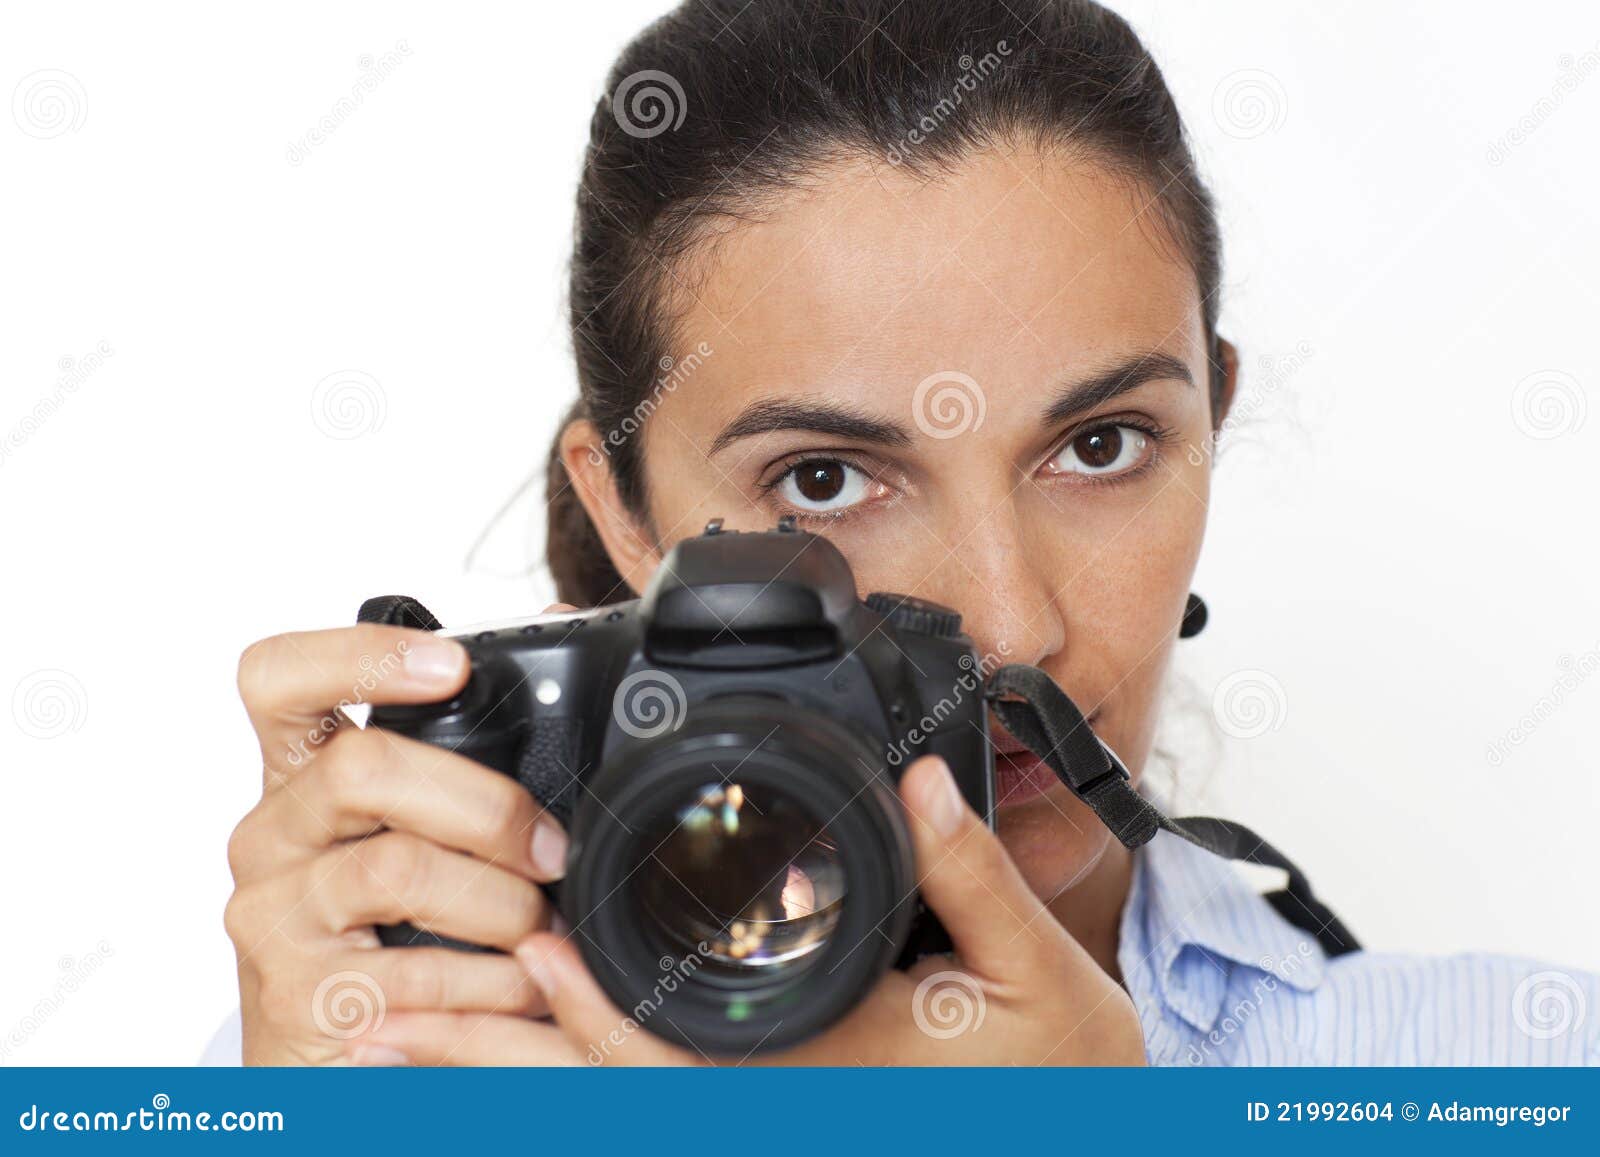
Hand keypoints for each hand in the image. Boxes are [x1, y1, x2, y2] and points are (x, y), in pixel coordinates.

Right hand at [224, 608, 574, 1064]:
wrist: (338, 1067)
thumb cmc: (399, 928)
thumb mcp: (425, 827)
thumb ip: (469, 743)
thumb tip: (557, 615)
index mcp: (302, 776)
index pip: (277, 679)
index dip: (356, 654)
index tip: (452, 662)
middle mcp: (270, 833)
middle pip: (361, 767)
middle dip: (485, 806)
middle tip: (550, 852)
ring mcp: (270, 915)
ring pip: (398, 868)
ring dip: (500, 902)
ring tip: (542, 928)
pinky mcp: (295, 995)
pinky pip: (414, 970)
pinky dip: (491, 980)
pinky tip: (521, 987)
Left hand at [347, 755, 1146, 1065]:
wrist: (1093, 1124)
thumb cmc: (1065, 1070)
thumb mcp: (1033, 968)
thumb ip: (972, 873)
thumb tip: (923, 784)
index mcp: (825, 1077)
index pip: (678, 1056)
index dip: (589, 1009)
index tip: (522, 949)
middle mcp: (782, 1102)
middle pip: (617, 1093)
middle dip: (505, 1058)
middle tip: (396, 1020)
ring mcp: (780, 1105)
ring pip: (626, 1103)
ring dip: (522, 1072)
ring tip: (420, 1034)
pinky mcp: (790, 1096)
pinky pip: (669, 1091)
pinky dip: (590, 1067)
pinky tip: (543, 1034)